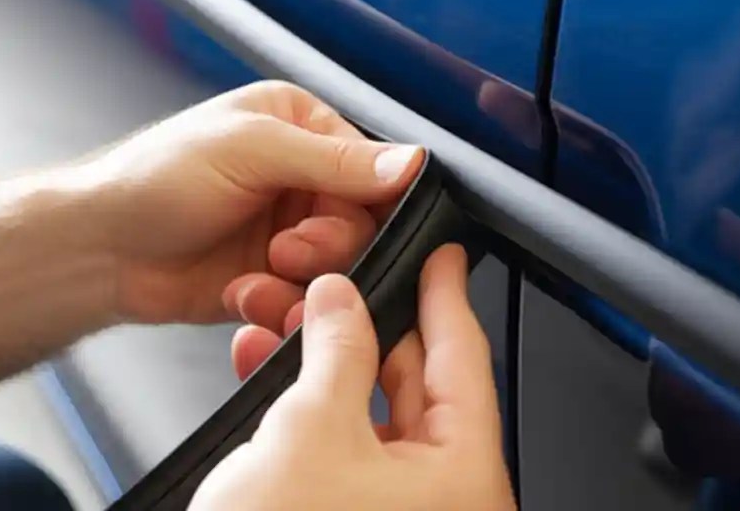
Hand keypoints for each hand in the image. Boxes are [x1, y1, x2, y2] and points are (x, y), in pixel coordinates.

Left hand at [69, 81, 422, 323]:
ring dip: (303, 279)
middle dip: (328, 245)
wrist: (98, 250)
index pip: (372, 166)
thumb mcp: (250, 151)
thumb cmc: (155, 179)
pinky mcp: (273, 277)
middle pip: (364, 222)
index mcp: (300, 125)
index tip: (329, 220)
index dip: (366, 203)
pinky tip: (246, 295)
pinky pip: (308, 298)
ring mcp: (288, 229)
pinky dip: (282, 304)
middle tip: (287, 250)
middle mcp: (300, 175)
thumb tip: (412, 161)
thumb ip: (335, 161)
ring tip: (260, 274)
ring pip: (341, 266)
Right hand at [193, 244, 515, 510]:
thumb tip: (341, 300)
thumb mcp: (309, 430)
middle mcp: (445, 502)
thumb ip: (335, 350)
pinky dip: (311, 414)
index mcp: (463, 480)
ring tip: (292, 324)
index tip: (443, 253)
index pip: (467, 360)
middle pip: (422, 387)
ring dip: (329, 367)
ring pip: (374, 417)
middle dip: (369, 328)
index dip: (446, 295)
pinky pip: (345, 452)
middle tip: (346, 282)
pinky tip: (273, 378)